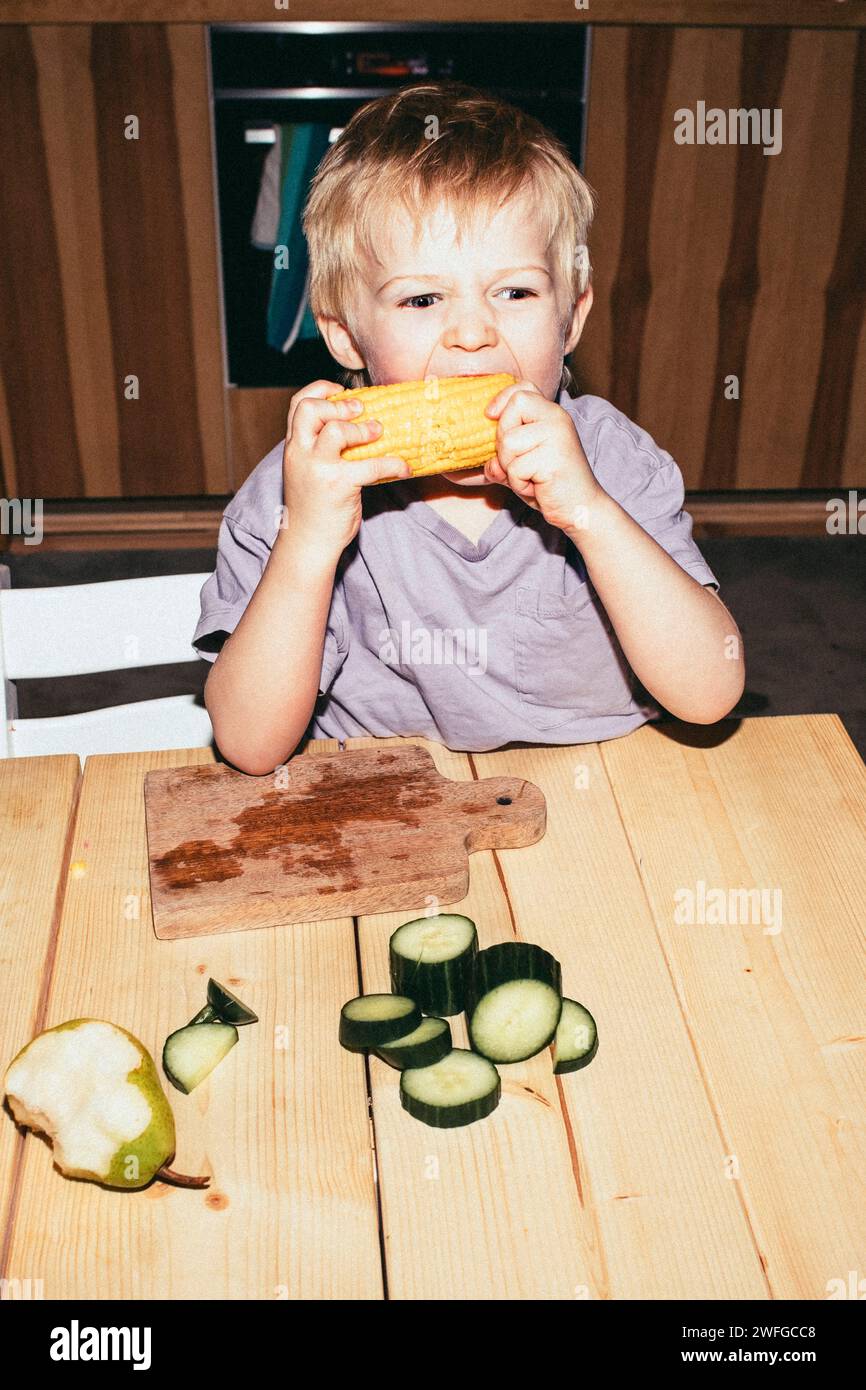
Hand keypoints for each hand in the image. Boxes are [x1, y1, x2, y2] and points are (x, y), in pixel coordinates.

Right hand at [281, 380, 409, 554]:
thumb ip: (321, 449)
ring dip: (363, 429)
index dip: (320, 390)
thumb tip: (358, 429)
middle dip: (340, 405)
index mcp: (294, 447)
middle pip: (312, 410)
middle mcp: (301, 454)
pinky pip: (371, 465)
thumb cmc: (313, 508)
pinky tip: (403, 467)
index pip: (298, 405)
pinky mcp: (338, 485)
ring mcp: (317, 469)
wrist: (308, 543)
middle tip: (361, 410)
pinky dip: (392, 463)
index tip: (340, 391)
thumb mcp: (308, 472)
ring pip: (337, 431)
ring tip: (379, 433)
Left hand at [482, 379, 603, 532]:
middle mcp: (557, 418)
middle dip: (502, 440)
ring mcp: (557, 436)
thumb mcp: (521, 464)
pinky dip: (519, 484)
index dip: (502, 398)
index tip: (489, 415)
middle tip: (518, 463)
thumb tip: (482, 464)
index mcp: (551, 414)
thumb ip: (501, 456)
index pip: (523, 388)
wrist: (580, 509)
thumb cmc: (549, 485)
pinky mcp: (553, 458)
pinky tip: (537, 487)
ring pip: (509, 442)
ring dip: (510, 467)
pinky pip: (515, 468)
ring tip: (530, 477)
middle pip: (513, 407)